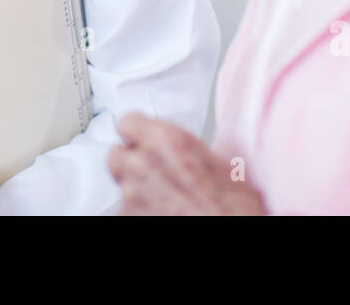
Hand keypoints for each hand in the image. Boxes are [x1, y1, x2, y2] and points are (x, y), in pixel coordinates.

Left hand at [108, 112, 267, 214]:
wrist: (232, 227)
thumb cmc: (234, 208)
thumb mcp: (219, 162)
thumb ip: (184, 150)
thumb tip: (178, 152)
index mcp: (166, 141)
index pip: (127, 122)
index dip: (136, 133)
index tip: (141, 140)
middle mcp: (142, 164)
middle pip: (116, 155)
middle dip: (131, 164)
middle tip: (153, 175)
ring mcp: (131, 195)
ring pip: (122, 187)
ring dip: (138, 193)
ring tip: (166, 202)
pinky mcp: (127, 218)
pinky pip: (126, 212)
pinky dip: (140, 214)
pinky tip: (164, 214)